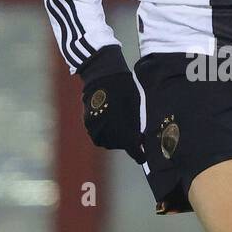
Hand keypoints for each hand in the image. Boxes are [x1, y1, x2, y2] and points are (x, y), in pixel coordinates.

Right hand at [78, 45, 143, 163]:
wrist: (104, 74)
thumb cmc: (126, 90)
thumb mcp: (136, 109)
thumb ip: (137, 128)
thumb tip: (139, 141)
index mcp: (123, 132)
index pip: (134, 152)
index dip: (140, 155)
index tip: (143, 156)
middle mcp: (108, 134)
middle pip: (120, 146)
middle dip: (126, 141)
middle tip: (134, 133)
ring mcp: (95, 129)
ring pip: (108, 141)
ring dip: (115, 137)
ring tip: (121, 124)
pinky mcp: (87, 123)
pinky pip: (97, 134)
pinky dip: (104, 131)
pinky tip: (110, 120)